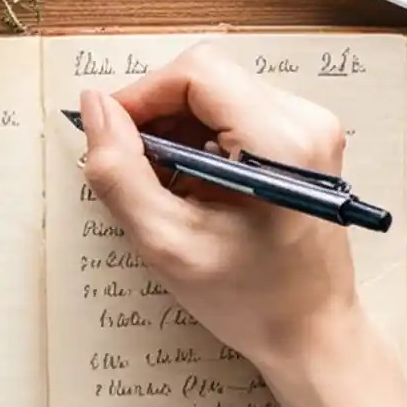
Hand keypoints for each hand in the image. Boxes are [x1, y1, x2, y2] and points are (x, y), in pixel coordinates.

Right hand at [79, 42, 406, 406]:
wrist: (312, 334)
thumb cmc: (250, 299)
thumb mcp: (167, 243)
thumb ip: (120, 172)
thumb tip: (94, 107)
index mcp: (280, 143)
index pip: (197, 72)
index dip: (142, 95)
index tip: (112, 135)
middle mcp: (305, 121)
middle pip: (206, 77)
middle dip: (157, 114)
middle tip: (136, 169)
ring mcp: (309, 127)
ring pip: (216, 91)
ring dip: (177, 129)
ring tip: (167, 186)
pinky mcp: (303, 138)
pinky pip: (234, 110)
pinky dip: (200, 138)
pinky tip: (193, 185)